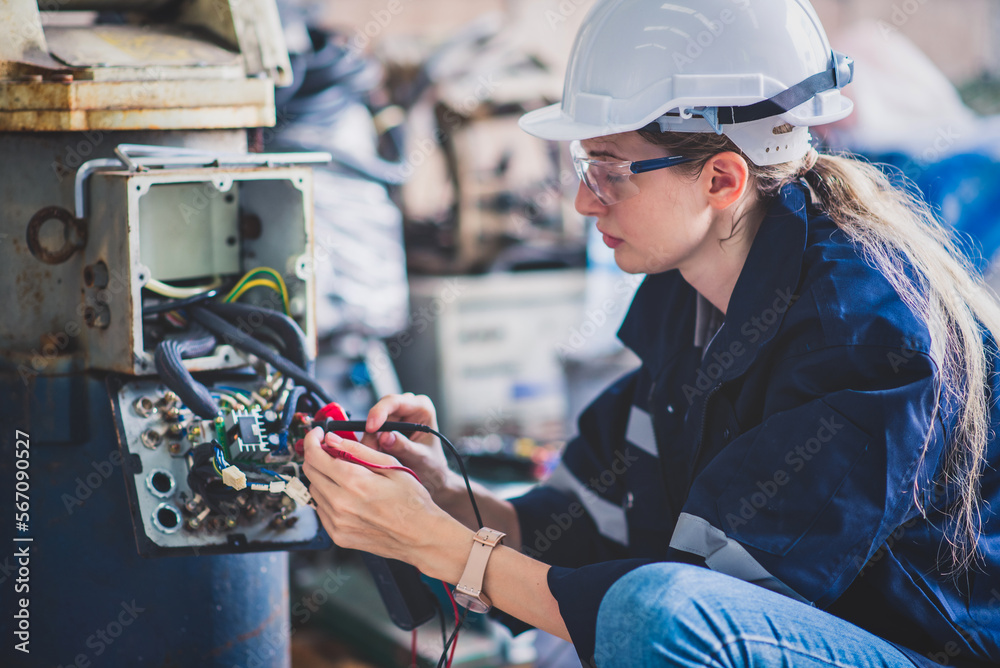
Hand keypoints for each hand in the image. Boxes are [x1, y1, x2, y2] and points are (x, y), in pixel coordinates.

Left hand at [303, 427, 469, 580]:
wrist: (421, 536)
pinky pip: (321, 510)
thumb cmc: (412, 501)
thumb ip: (358, 450)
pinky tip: (348, 496)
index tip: (318, 434)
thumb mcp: (391, 466)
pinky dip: (328, 498)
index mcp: (354, 482)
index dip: (312, 440)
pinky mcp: (338, 535)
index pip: (315, 456)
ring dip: (324, 478)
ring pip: (314, 490)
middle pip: (310, 472)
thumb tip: (332, 439)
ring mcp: (337, 522)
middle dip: (317, 456)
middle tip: (332, 451)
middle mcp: (340, 503)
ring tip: (346, 477)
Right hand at [361, 393, 457, 499]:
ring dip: (370, 442)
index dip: (379, 412)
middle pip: (380, 413)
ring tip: (375, 460)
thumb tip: (384, 436)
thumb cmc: (432, 464)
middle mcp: (407, 407)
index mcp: (422, 407)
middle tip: (370, 453)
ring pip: (373, 425)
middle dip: (373, 433)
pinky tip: (376, 457)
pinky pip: (371, 434)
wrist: (431, 475)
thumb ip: (404, 447)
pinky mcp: (386, 428)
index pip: (395, 402)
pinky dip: (371, 446)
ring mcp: (395, 416)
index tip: (370, 429)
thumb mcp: (421, 458)